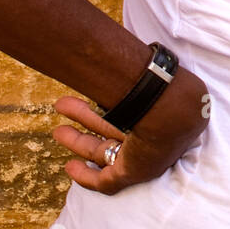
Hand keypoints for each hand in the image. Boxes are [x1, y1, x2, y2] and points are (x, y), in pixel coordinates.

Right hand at [51, 65, 209, 195]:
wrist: (173, 111)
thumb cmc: (164, 87)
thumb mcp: (146, 70)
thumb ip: (132, 65)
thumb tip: (115, 46)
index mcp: (157, 111)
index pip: (129, 112)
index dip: (107, 106)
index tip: (90, 94)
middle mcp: (151, 135)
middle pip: (111, 131)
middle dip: (85, 120)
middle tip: (62, 105)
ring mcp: (142, 156)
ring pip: (103, 152)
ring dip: (78, 143)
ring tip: (56, 131)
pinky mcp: (132, 174)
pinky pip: (105, 183)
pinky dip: (86, 177)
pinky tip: (69, 167)